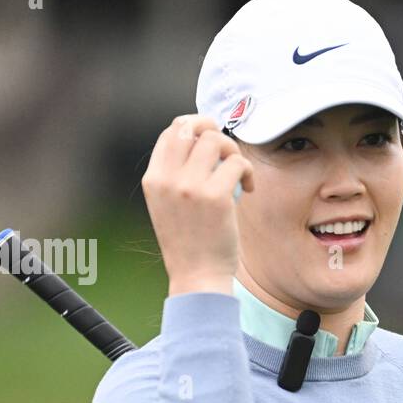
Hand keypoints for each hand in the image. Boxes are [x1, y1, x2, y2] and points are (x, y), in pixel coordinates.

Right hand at [141, 114, 256, 295]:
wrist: (197, 277)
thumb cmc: (190, 243)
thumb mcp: (168, 206)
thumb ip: (176, 175)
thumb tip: (200, 141)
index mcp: (153, 179)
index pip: (171, 132)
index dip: (194, 126)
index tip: (210, 139)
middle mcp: (168, 179)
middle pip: (192, 128)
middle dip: (214, 130)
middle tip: (227, 151)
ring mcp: (191, 187)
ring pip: (216, 140)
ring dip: (234, 151)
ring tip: (239, 173)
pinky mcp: (216, 196)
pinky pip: (237, 163)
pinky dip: (248, 172)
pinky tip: (249, 189)